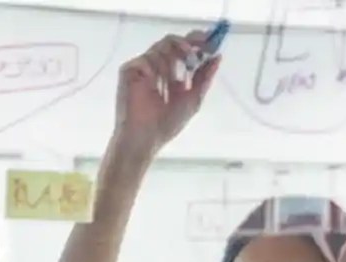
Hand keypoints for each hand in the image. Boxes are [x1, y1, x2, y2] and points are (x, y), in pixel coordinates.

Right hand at [112, 31, 220, 156]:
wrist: (147, 138)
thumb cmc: (167, 124)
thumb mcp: (193, 99)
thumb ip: (204, 78)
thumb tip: (217, 58)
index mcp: (172, 72)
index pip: (183, 47)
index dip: (196, 41)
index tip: (209, 40)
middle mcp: (157, 66)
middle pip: (171, 41)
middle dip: (186, 45)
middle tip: (194, 53)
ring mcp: (142, 67)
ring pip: (160, 49)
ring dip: (170, 65)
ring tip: (169, 85)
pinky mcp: (128, 70)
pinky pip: (146, 59)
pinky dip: (154, 71)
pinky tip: (155, 87)